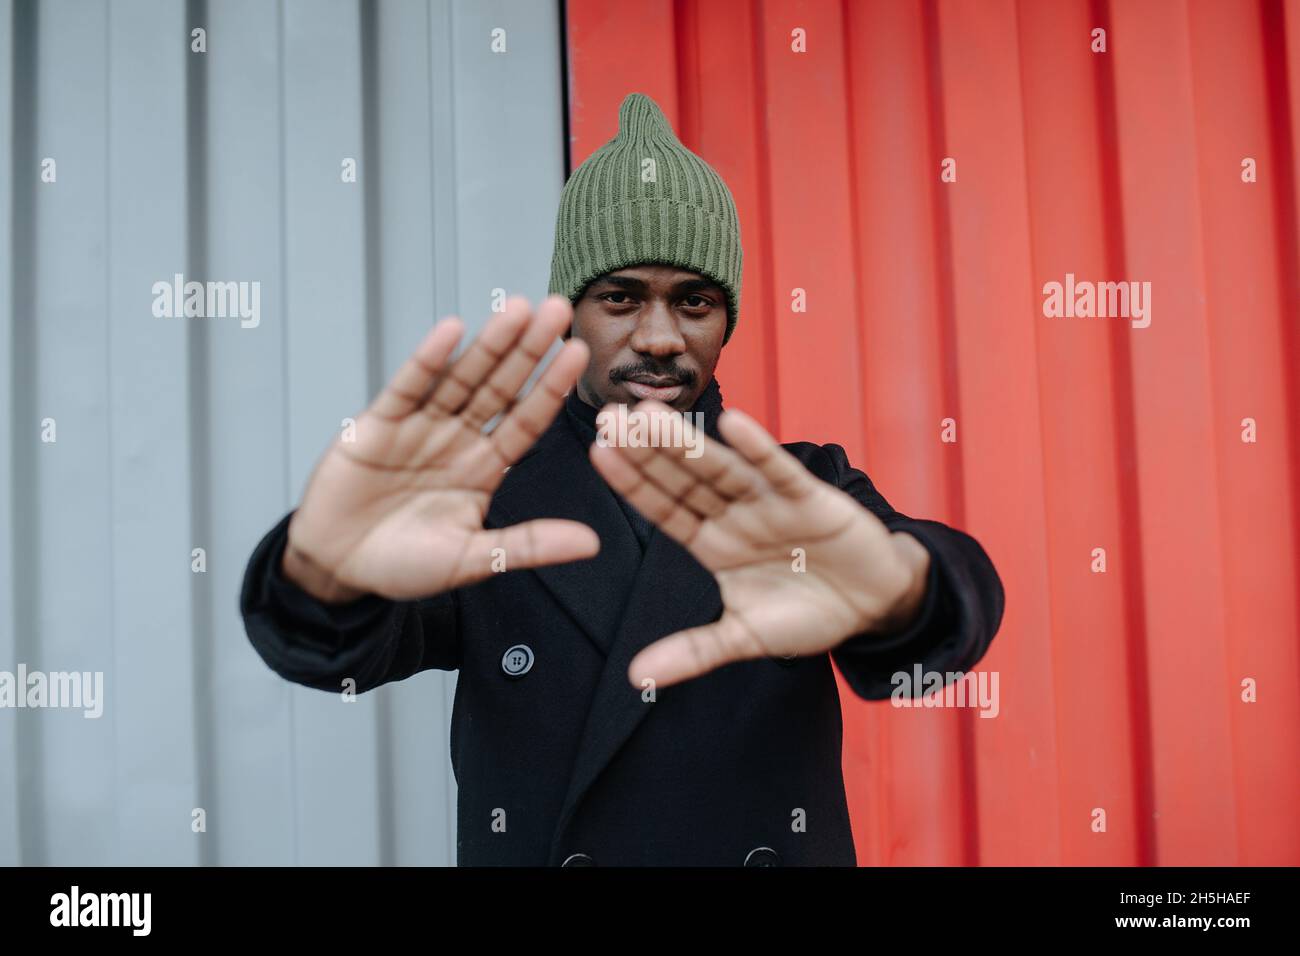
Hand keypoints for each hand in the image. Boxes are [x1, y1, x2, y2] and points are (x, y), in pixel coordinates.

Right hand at [282, 295, 599, 602]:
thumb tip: (592, 545)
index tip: (578, 354)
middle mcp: (457, 440)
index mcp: (483, 468)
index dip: (551, 388)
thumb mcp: (472, 560)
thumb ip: (528, 545)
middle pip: (499, 388)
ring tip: (517, 310)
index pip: (526, 420)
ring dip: (488, 345)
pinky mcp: (378, 424)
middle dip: (528, 350)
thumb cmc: (402, 565)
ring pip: (460, 379)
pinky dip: (428, 360)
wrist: (335, 566)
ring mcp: (419, 428)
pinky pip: (407, 387)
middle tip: (558, 310)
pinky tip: (452, 330)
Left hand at [588, 402, 930, 688]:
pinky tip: (733, 423)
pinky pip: (780, 471)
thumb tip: (635, 677)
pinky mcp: (810, 498)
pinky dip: (759, 449)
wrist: (871, 606)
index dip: (632, 482)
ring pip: (722, 469)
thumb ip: (693, 653)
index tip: (598, 451)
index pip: (664, 508)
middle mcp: (734, 515)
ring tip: (650, 416)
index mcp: (712, 543)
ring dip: (688, 443)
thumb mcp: (744, 638)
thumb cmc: (805, 616)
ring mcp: (769, 503)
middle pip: (684, 479)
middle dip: (648, 451)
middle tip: (611, 419)